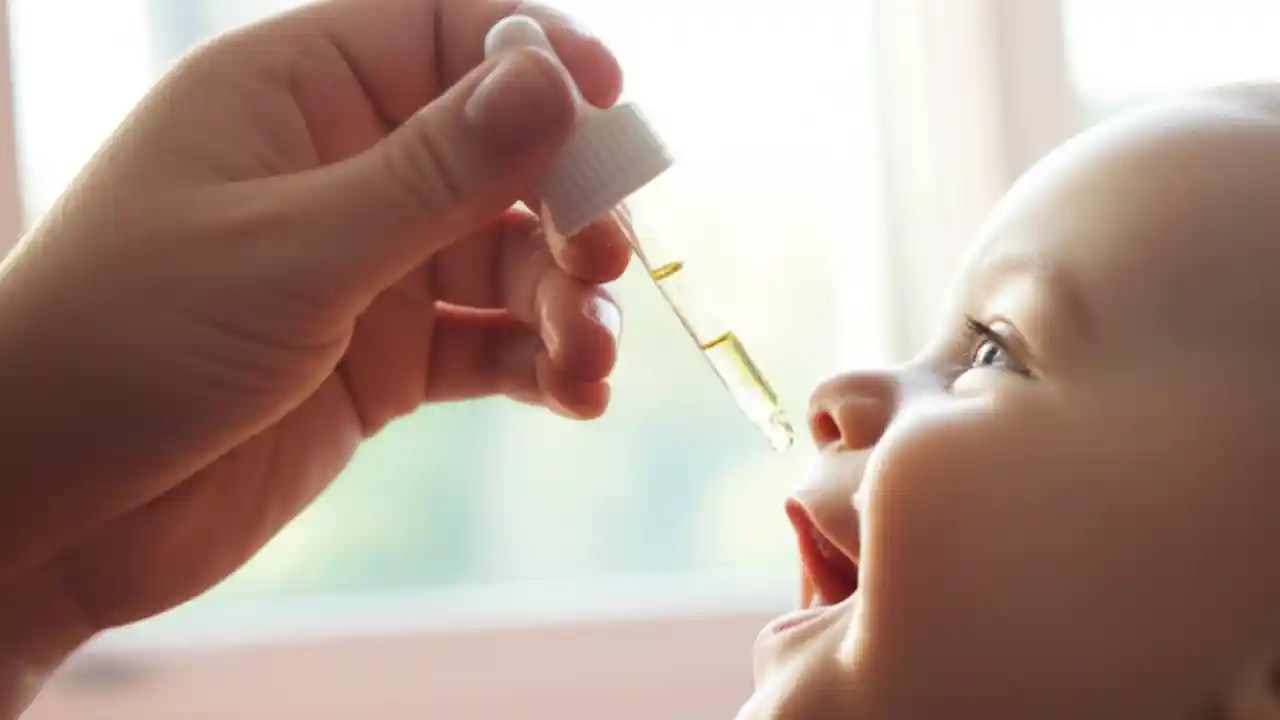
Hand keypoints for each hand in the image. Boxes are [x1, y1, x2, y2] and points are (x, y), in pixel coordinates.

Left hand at [0, 0, 625, 706]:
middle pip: (502, 154)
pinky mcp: (384, 360)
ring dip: (567, 302)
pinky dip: (539, 363)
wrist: (52, 510)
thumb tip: (553, 83)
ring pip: (508, 259)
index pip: (445, 33)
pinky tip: (576, 396)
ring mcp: (368, 268)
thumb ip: (433, 173)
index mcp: (297, 94)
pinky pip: (489, 343)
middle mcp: (343, 169)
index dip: (538, 58)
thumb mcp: (291, 250)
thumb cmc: (127, 346)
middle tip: (603, 261)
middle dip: (568, 205)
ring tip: (587, 360)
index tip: (611, 108)